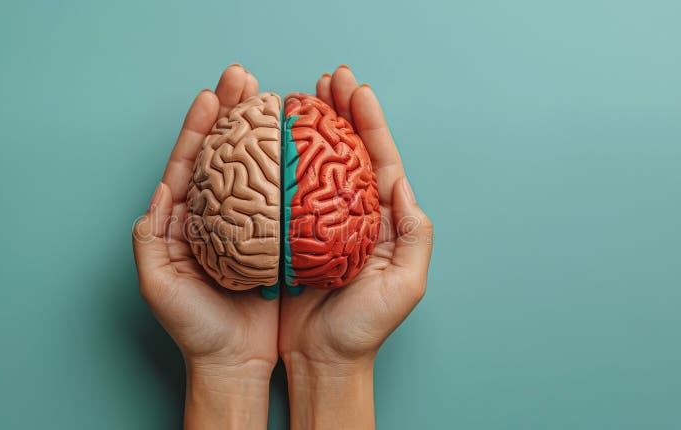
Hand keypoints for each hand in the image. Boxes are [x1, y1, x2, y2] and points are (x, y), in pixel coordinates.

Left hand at [132, 64, 275, 429]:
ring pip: (255, 167)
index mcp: (184, 220)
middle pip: (223, 152)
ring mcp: (248, 223)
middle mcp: (216, 214)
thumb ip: (150, 238)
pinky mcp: (276, 238)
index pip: (190, 162)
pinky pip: (285, 195)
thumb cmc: (194, 328)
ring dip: (262, 129)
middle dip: (231, 111)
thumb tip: (161, 192)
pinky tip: (301, 144)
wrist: (233, 360)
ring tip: (273, 96)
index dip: (199, 126)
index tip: (213, 95)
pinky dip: (291, 167)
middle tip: (244, 77)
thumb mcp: (159, 285)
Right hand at [279, 65, 433, 429]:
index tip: (353, 87)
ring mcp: (313, 221)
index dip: (367, 120)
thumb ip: (414, 234)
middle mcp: (347, 213)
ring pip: (310, 164)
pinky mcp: (284, 235)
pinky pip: (278, 191)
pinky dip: (274, 162)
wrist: (322, 360)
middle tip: (326, 77)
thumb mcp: (406, 285)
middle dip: (337, 110)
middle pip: (343, 150)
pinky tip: (266, 141)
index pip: (376, 158)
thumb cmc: (364, 329)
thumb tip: (401, 183)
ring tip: (296, 95)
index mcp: (379, 218)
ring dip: (304, 127)